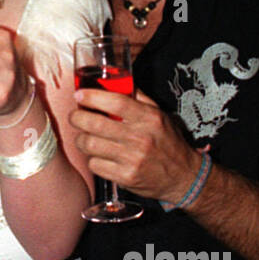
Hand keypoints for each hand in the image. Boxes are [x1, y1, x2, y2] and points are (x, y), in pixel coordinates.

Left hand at [70, 87, 200, 203]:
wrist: (184, 177)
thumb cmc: (169, 143)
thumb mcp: (160, 115)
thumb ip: (139, 99)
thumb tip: (116, 82)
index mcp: (149, 118)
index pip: (116, 102)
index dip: (92, 97)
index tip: (79, 95)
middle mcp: (140, 138)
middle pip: (95, 123)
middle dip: (77, 118)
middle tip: (74, 116)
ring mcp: (132, 159)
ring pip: (90, 145)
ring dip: (81, 139)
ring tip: (84, 136)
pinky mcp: (125, 177)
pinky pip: (95, 164)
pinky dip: (91, 159)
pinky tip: (98, 155)